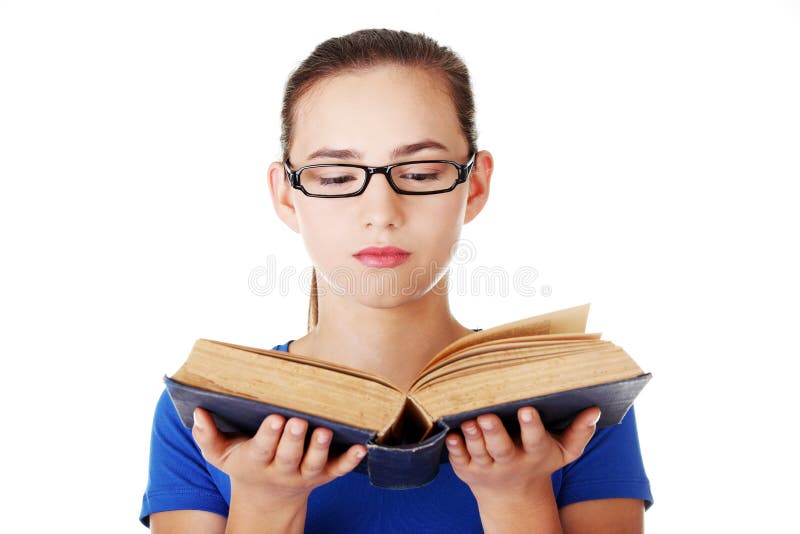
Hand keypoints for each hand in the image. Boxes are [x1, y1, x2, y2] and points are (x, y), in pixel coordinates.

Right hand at [191, 408, 366, 502]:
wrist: (267, 497)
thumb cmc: (244, 464)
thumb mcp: (220, 455)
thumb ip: (206, 436)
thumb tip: (197, 412)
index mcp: (257, 461)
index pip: (262, 448)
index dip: (268, 435)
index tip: (273, 418)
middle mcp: (282, 469)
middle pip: (289, 456)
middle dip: (294, 439)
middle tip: (299, 421)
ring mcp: (305, 473)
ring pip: (314, 464)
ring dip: (320, 448)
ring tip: (324, 431)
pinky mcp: (325, 475)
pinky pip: (339, 470)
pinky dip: (350, 460)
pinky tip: (361, 448)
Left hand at [445, 406, 600, 499]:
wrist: (513, 495)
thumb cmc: (539, 461)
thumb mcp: (564, 451)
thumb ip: (580, 432)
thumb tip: (595, 410)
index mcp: (534, 453)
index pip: (534, 439)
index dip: (531, 426)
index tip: (527, 409)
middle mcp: (510, 462)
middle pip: (501, 448)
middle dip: (494, 432)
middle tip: (486, 417)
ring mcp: (487, 467)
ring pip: (478, 453)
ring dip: (473, 438)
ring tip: (468, 422)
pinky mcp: (467, 470)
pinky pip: (459, 460)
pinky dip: (454, 449)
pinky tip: (450, 435)